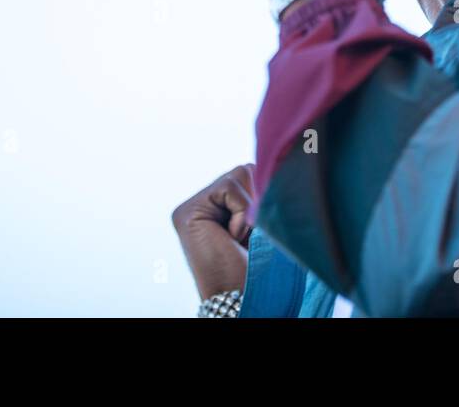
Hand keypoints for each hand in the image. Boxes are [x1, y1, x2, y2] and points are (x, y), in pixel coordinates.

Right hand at [171, 163, 256, 300]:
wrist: (243, 294)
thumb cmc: (259, 264)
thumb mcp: (264, 220)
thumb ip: (260, 192)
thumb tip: (271, 164)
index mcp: (221, 204)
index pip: (250, 174)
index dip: (265, 196)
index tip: (259, 229)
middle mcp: (203, 202)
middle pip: (246, 170)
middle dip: (258, 200)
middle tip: (251, 235)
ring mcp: (192, 206)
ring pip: (240, 173)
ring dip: (250, 207)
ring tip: (242, 237)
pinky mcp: (187, 212)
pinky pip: (229, 187)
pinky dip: (240, 213)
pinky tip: (232, 237)